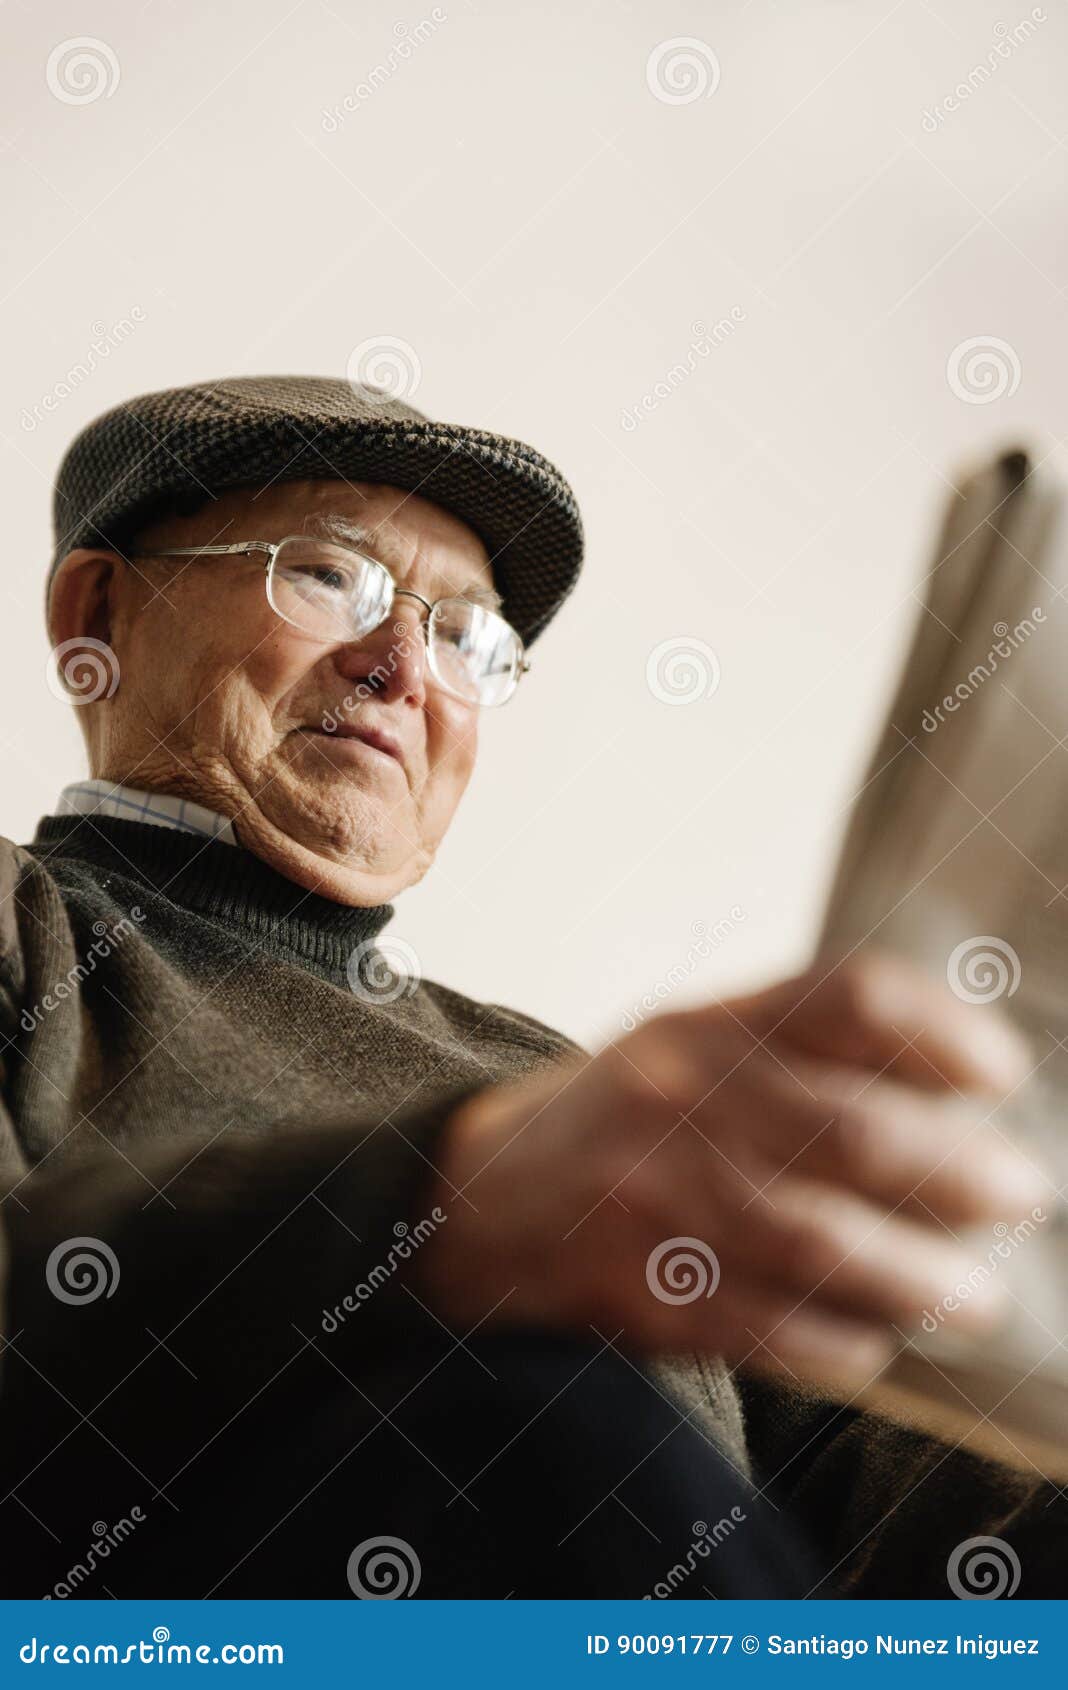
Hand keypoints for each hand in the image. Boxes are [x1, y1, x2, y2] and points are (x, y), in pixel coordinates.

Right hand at [417, 953, 1045, 1382]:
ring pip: (821, 1239)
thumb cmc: (618, 1120)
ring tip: (975, 1297)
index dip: (941, 1033)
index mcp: (706, 1025)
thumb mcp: (689, 1044)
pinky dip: (840, 1340)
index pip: (847, 998)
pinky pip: (768, 1326)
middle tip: (1020, 1195)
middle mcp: (683, 1098)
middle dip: (961, 1174)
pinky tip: (875, 1342)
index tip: (999, 1074)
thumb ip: (799, 1049)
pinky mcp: (638, 1290)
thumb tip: (951, 1092)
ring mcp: (656, 1196)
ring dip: (919, 1275)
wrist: (476, 1199)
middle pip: (855, 1131)